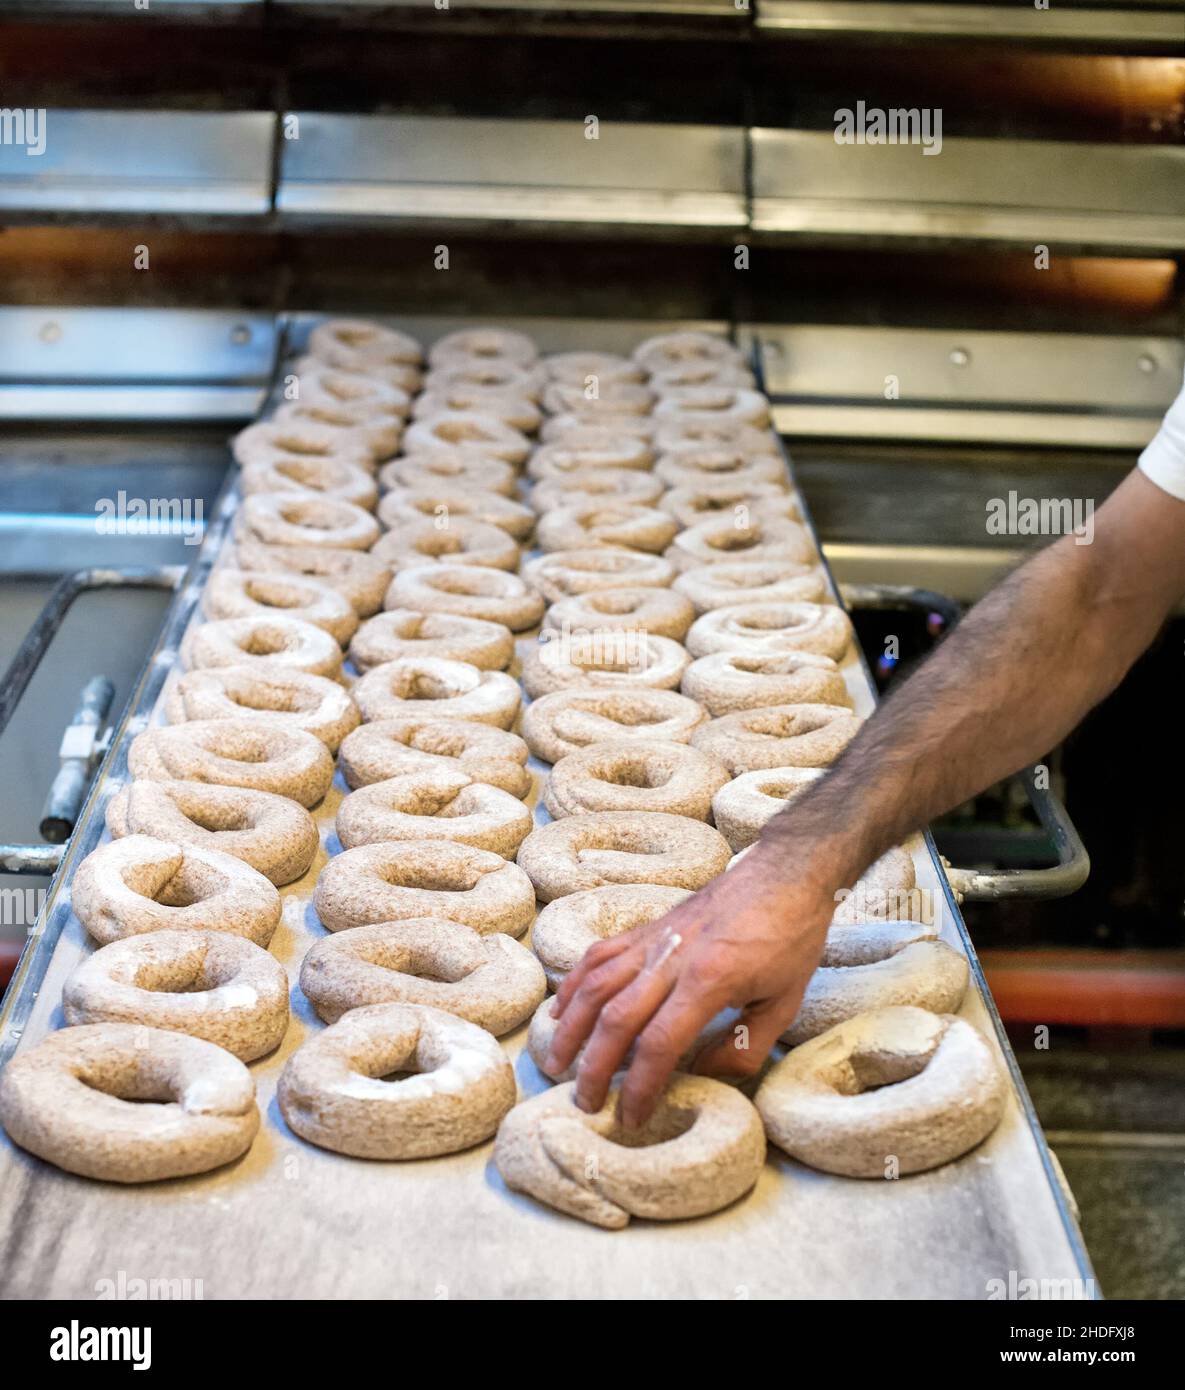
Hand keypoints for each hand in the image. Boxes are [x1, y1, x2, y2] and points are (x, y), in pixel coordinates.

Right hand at [544, 842, 840, 1128]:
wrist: (786, 872)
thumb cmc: (791, 937)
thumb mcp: (785, 1002)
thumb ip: (745, 1047)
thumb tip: (704, 1075)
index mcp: (709, 980)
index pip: (660, 1043)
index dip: (640, 1085)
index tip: (630, 1117)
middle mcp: (672, 957)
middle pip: (616, 1018)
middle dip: (595, 1066)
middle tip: (584, 1102)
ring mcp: (655, 938)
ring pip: (596, 984)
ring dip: (571, 1026)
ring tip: (556, 1061)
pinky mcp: (648, 926)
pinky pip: (599, 954)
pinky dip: (575, 982)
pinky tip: (562, 1008)